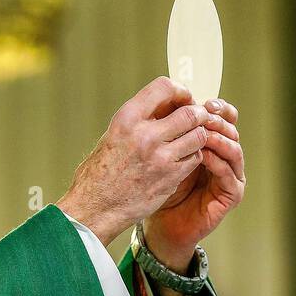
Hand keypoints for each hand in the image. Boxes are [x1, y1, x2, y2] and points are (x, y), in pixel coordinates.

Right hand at [57, 77, 214, 246]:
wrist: (96, 207)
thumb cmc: (100, 174)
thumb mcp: (113, 135)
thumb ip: (139, 120)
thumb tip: (164, 107)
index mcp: (127, 119)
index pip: (164, 87)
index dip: (179, 90)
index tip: (183, 97)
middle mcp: (145, 135)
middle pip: (189, 112)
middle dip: (197, 113)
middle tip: (197, 117)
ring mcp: (161, 158)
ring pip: (198, 135)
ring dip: (199, 134)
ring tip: (193, 137)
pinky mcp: (171, 178)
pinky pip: (195, 158)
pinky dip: (194, 155)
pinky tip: (186, 157)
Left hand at [143, 96, 245, 272]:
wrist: (160, 223)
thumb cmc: (156, 187)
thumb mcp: (160, 151)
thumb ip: (169, 127)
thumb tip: (169, 95)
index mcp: (211, 143)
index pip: (223, 117)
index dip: (216, 107)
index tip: (201, 100)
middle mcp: (225, 157)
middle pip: (232, 129)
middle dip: (218, 120)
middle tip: (205, 113)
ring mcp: (231, 176)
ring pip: (234, 149)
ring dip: (219, 138)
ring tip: (203, 132)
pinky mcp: (231, 195)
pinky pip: (229, 174)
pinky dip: (217, 162)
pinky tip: (203, 154)